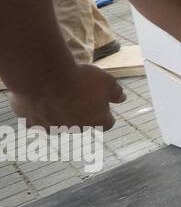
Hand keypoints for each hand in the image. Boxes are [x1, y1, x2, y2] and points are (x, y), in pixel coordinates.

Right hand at [10, 63, 124, 129]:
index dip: (106, 113)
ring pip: (58, 124)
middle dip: (81, 113)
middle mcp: (75, 129)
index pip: (107, 123)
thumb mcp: (107, 80)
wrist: (45, 77)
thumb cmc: (79, 77)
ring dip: (59, 114)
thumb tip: (122, 99)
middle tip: (76, 94)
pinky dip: (38, 110)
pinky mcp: (31, 123)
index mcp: (97, 120)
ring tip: (56, 94)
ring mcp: (51, 128)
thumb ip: (116, 92)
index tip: (102, 104)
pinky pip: (36, 119)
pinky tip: (38, 96)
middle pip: (82, 124)